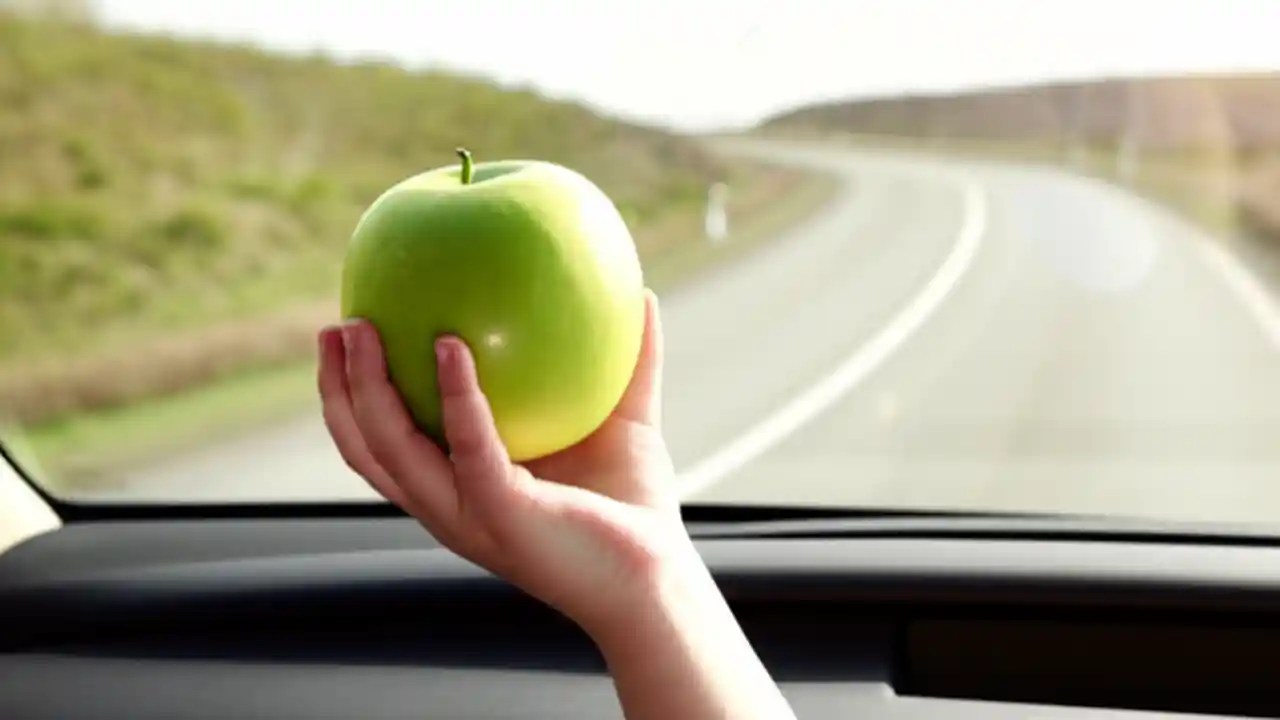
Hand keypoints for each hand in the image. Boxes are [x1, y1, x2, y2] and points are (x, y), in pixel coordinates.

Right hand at [317, 290, 695, 633]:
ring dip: (366, 387)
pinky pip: (467, 447)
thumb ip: (629, 363)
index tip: (350, 338)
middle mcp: (450, 507)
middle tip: (337, 328)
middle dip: (338, 389)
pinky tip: (451, 346)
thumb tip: (640, 292)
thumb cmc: (636, 508)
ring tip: (361, 330)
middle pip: (366, 449)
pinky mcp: (501, 516)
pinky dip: (453, 396)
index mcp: (461, 489)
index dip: (354, 398)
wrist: (657, 581)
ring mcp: (469, 515)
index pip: (385, 448)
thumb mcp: (626, 421)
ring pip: (389, 450)